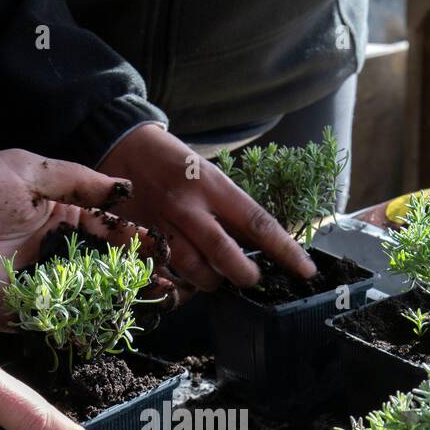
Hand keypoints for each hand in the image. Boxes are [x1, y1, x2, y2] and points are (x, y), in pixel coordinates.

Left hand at [0, 149, 169, 329]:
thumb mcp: (25, 169)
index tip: (163, 245)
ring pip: (91, 295)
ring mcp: (40, 284)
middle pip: (106, 267)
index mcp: (58, 216)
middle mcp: (53, 253)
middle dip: (138, 274)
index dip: (136, 238)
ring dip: (121, 300)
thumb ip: (75, 180)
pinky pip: (61, 320)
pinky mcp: (21, 311)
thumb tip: (123, 187)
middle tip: (170, 281)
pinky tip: (113, 325)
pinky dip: (87, 325)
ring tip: (154, 303)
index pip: (108, 230)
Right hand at [97, 123, 316, 291]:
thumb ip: (229, 209)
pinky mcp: (140, 238)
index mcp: (214, 185)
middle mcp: (189, 206)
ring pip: (194, 270)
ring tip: (217, 277)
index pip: (258, 223)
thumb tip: (257, 245)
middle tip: (252, 277)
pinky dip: (181, 283)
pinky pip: (166, 273)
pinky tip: (187, 278)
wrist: (123, 146)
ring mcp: (163, 224)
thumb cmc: (176, 164)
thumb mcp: (209, 174)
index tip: (305, 269)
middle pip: (225, 254)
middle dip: (244, 274)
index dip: (285, 250)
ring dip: (212, 281)